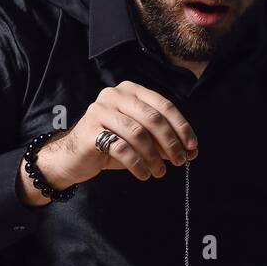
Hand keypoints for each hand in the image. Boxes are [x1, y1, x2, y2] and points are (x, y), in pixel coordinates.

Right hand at [19, 82, 197, 204]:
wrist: (74, 157)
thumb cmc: (112, 145)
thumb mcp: (141, 140)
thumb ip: (163, 141)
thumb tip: (192, 151)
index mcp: (131, 91)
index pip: (164, 105)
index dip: (181, 127)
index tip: (192, 147)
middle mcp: (114, 95)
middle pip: (152, 118)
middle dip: (170, 142)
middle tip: (181, 161)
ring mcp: (100, 111)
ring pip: (138, 134)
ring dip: (154, 156)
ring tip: (161, 172)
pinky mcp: (90, 131)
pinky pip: (121, 148)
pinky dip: (137, 164)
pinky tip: (144, 174)